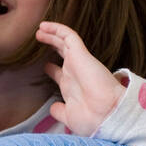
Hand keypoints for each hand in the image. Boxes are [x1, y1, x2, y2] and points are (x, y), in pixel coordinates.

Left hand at [35, 21, 124, 135]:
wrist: (106, 114)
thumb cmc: (91, 119)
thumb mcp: (70, 117)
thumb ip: (59, 111)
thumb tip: (53, 107)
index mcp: (72, 88)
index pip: (61, 74)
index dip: (52, 68)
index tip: (45, 66)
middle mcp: (75, 73)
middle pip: (62, 54)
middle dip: (51, 45)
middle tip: (40, 38)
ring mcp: (78, 62)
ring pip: (64, 41)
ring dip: (51, 34)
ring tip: (39, 29)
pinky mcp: (81, 54)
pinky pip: (68, 36)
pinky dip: (57, 29)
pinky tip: (44, 26)